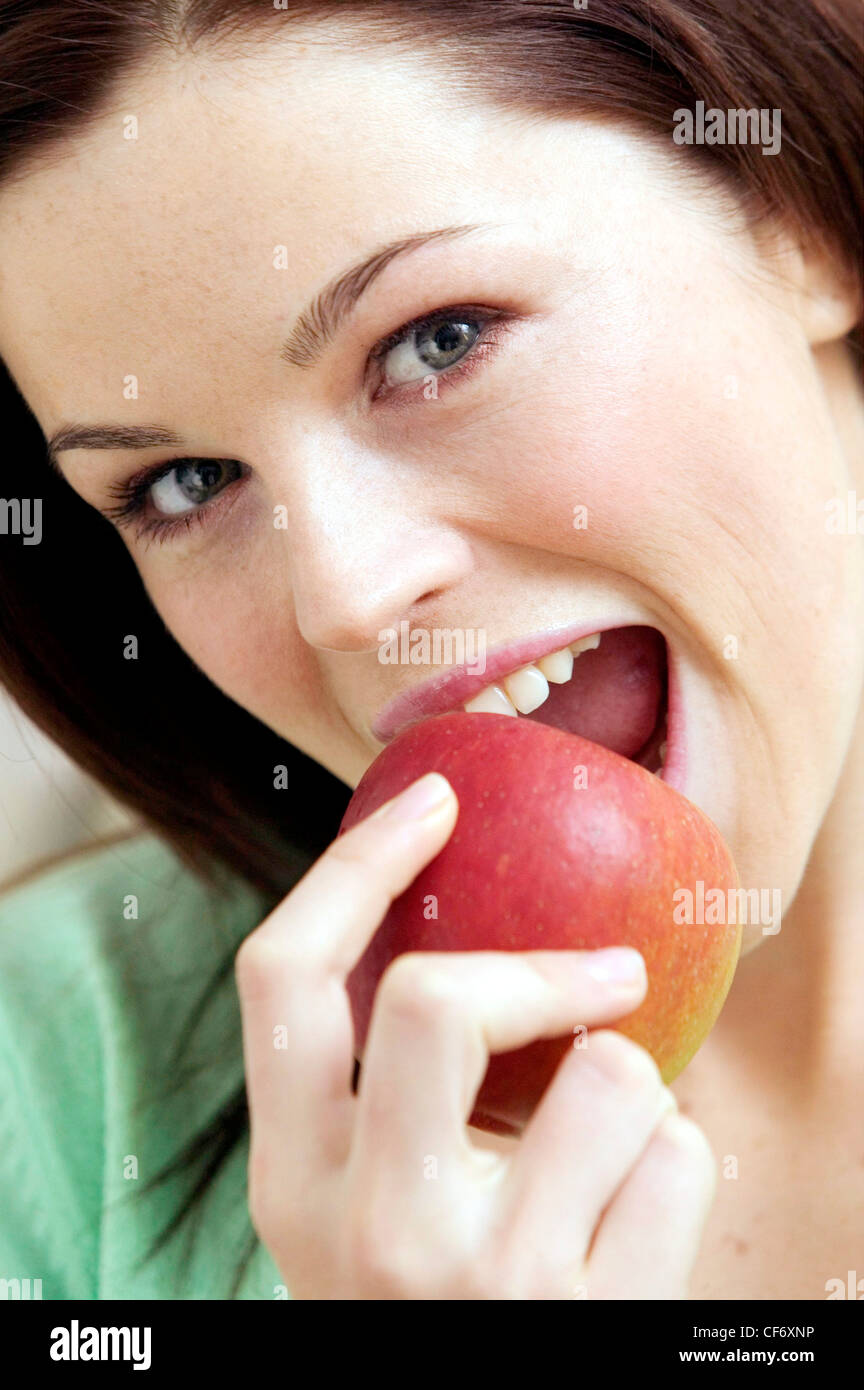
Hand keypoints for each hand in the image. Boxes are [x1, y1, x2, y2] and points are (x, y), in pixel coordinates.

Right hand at [235, 771, 715, 1298]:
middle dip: (538, 970)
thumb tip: (471, 925)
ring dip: (633, 1094)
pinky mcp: (594, 1318)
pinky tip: (640, 1225)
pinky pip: (684, 1158)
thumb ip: (384, 1100)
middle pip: (436, 1003)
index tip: (434, 805)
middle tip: (603, 973)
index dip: (356, 868)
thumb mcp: (368, 1209)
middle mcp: (370, 1231)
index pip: (283, 979)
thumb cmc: (436, 1308)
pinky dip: (682, 1168)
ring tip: (608, 1159)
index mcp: (295, 1183)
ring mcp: (484, 1281)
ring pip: (607, 1077)